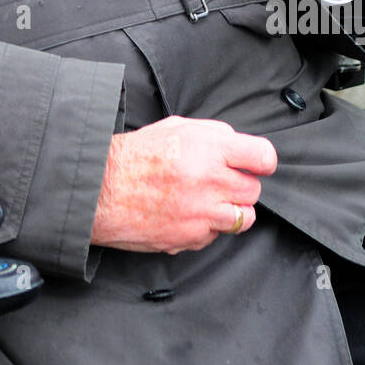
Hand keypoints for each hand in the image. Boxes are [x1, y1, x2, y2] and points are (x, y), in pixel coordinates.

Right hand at [91, 115, 277, 253]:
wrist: (102, 190)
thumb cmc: (135, 156)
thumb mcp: (176, 128)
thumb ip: (213, 135)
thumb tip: (238, 146)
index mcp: (208, 148)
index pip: (262, 157)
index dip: (261, 161)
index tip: (256, 164)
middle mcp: (209, 180)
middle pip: (253, 189)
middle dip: (240, 184)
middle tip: (218, 180)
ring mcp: (202, 213)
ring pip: (243, 217)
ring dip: (231, 209)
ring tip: (208, 200)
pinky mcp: (191, 237)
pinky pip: (216, 235)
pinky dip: (207, 227)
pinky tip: (186, 213)